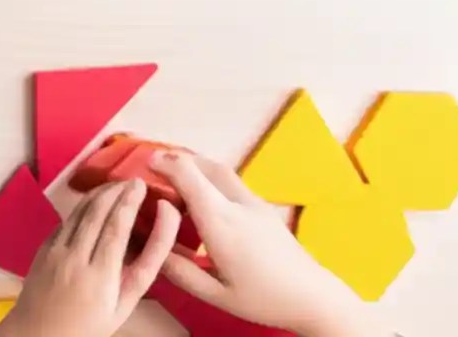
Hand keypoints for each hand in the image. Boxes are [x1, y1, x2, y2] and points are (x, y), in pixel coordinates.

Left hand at [0, 180, 180, 336]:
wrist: (39, 336)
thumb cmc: (89, 325)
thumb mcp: (124, 305)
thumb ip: (143, 269)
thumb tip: (160, 233)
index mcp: (100, 278)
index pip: (116, 228)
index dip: (129, 202)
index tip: (141, 186)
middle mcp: (75, 260)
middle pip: (97, 213)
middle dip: (116, 191)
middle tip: (132, 181)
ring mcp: (55, 253)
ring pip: (79, 212)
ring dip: (98, 194)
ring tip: (116, 185)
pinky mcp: (43, 250)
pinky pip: (65, 221)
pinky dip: (81, 207)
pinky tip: (93, 201)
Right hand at [151, 152, 394, 336]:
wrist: (313, 296)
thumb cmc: (263, 299)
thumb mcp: (215, 294)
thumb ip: (180, 271)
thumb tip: (152, 248)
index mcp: (221, 224)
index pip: (189, 177)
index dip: (165, 164)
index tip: (144, 163)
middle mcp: (238, 205)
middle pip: (205, 165)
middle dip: (178, 158)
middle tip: (155, 164)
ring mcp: (254, 203)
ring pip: (221, 170)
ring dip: (195, 165)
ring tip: (175, 174)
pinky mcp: (264, 208)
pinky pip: (231, 182)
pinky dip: (210, 177)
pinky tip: (203, 194)